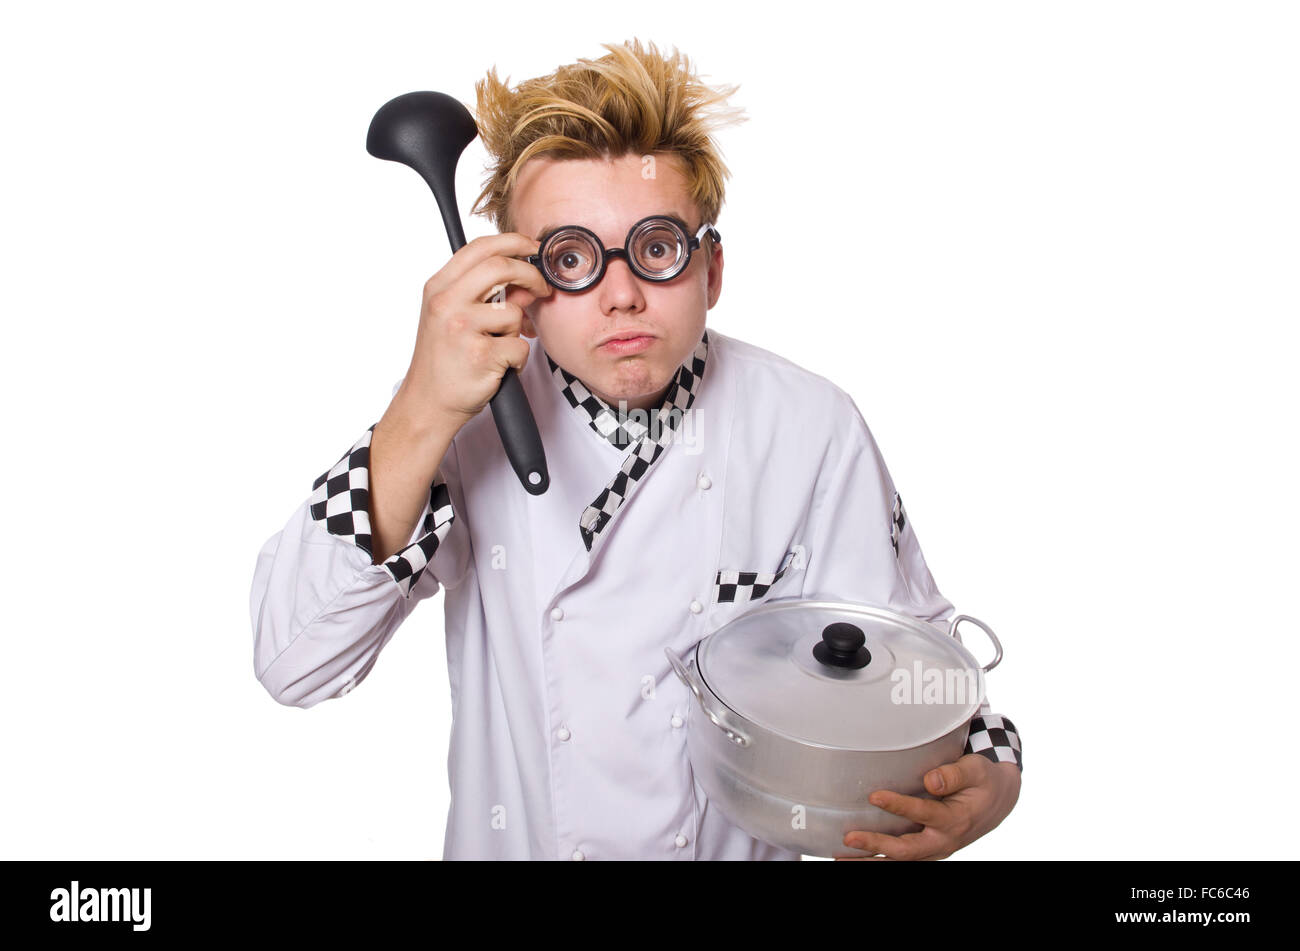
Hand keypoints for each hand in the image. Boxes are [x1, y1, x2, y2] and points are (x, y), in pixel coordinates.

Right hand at [395, 232, 552, 433]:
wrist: (427, 403)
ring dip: (516, 332)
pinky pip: (519, 347)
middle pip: (501, 266)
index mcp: (438, 288)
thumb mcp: (453, 318)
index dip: (513, 241)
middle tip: (542, 287)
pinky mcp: (481, 354)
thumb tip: (525, 281)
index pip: (480, 248)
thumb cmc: (442, 361)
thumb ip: (485, 295)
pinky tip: (497, 367)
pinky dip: (516, 360)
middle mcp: (446, 303)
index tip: (532, 247)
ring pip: (514, 313)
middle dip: (531, 274)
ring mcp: (462, 328)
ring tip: (497, 347)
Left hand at [835, 754, 1020, 860]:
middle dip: (877, 845)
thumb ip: (955, 774)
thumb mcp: (976, 770)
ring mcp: (934, 849)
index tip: (874, 795)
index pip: (923, 814)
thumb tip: (931, 780)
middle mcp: (943, 840)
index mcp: (955, 819)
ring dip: (871, 861)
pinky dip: (879, 860)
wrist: (998, 800)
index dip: (899, 806)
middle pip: (907, 849)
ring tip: (841, 858)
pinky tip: (854, 858)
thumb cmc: (984, 780)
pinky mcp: (927, 849)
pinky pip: (901, 860)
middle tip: (849, 838)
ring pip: (900, 861)